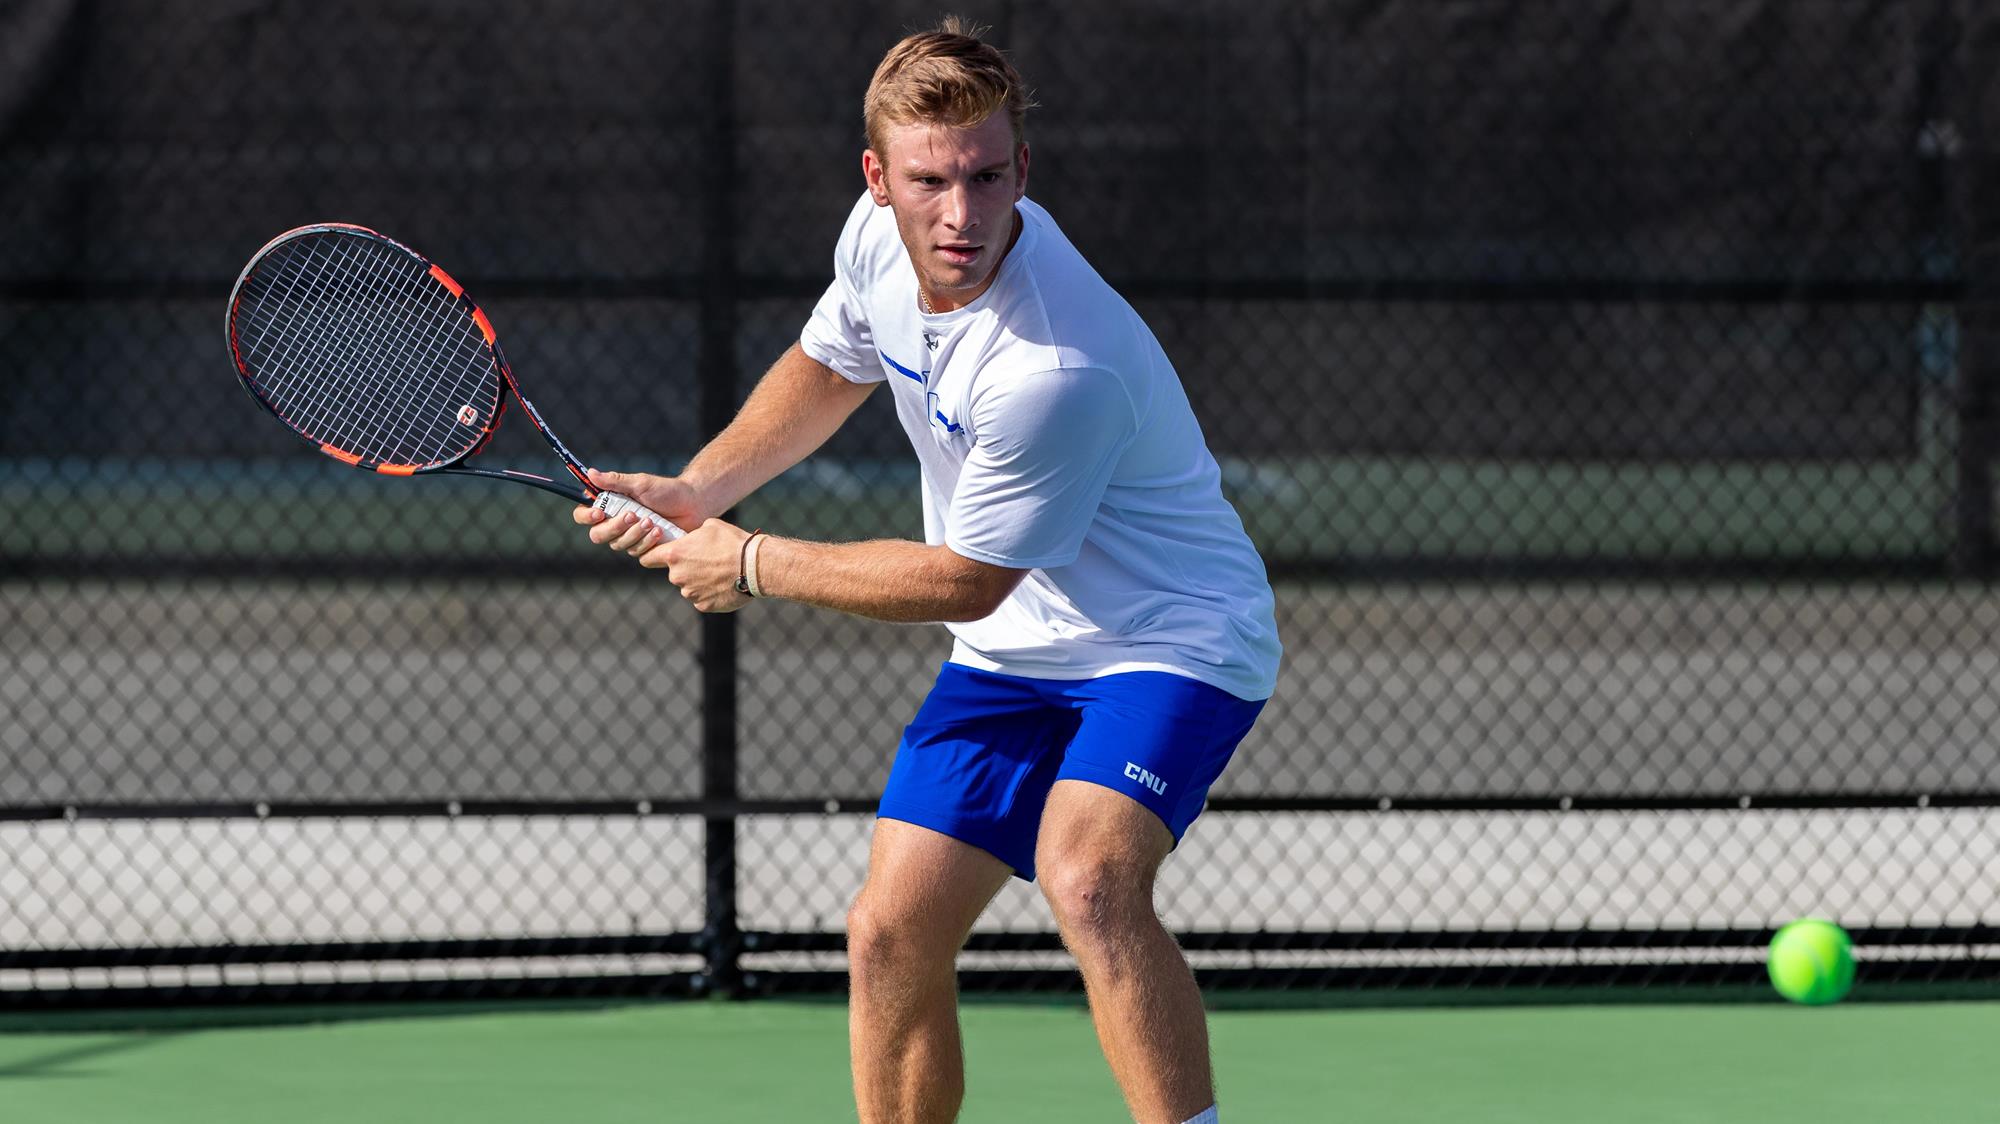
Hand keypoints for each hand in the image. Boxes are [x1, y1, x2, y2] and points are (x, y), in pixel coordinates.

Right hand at [574, 469, 704, 553]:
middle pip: (598, 535)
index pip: (583, 515)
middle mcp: (615, 524)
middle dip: (615, 527)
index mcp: (609, 506)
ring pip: (618, 545)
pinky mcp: (644, 549)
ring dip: (635, 533)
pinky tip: (660, 532)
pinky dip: (648, 542)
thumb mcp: (640, 483)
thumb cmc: (667, 490)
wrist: (694, 504)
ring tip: (652, 521)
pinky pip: (637, 553)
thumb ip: (615, 481)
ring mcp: (629, 538)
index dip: (586, 517)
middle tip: (633, 515)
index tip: (598, 513)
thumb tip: (590, 473)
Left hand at [639, 518, 754, 612]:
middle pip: (674, 573)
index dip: (651, 556)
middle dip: (686, 568)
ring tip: (720, 572)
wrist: (754, 566)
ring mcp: (690, 593)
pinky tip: (725, 584)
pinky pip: (702, 598)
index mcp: (675, 554)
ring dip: (699, 581)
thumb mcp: (710, 526)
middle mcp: (677, 576)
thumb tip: (692, 539)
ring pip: (689, 586)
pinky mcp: (703, 606)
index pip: (647, 558)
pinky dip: (710, 593)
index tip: (656, 556)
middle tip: (707, 560)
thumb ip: (693, 535)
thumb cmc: (732, 542)